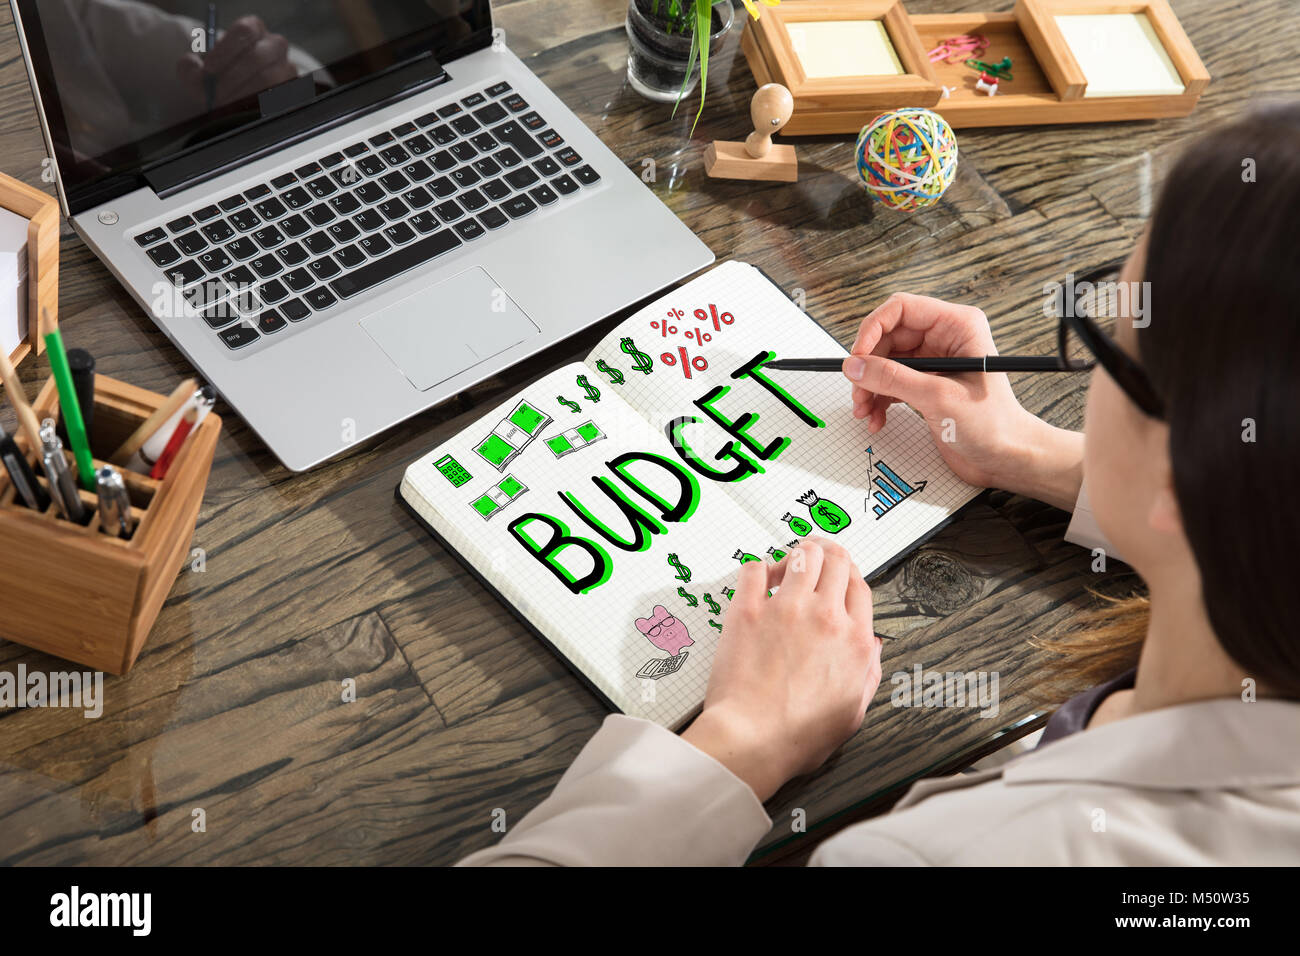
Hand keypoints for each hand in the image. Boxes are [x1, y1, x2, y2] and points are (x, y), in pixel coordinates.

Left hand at [177, 16, 296, 108]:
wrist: (231, 98)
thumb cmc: (215, 79)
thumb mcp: (195, 70)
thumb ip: (188, 67)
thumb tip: (197, 71)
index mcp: (252, 29)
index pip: (244, 30)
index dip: (225, 51)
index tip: (208, 71)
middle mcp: (275, 45)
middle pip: (258, 57)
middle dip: (232, 78)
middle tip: (215, 95)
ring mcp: (288, 68)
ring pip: (269, 80)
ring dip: (243, 95)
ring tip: (225, 106)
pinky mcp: (294, 91)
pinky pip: (278, 99)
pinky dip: (255, 107)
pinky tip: (240, 113)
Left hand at [681, 539, 880, 801]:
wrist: (753, 739)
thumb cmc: (798, 735)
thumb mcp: (853, 712)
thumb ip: (868, 673)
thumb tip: (873, 647)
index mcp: (854, 641)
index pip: (860, 585)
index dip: (851, 573)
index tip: (841, 572)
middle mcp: (825, 617)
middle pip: (835, 561)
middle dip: (829, 552)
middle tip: (819, 552)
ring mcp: (786, 609)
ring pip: (801, 555)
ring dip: (799, 552)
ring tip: (792, 560)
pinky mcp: (748, 610)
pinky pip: (755, 569)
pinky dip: (760, 566)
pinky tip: (761, 576)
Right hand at [841, 293, 1082, 509]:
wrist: (1007, 458)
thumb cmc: (992, 424)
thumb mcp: (937, 398)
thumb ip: (892, 379)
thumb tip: (855, 366)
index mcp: (957, 326)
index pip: (902, 309)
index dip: (874, 329)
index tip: (857, 356)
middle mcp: (944, 339)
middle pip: (888, 337)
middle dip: (868, 365)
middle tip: (857, 389)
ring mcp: (934, 362)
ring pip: (885, 362)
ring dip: (869, 386)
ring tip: (863, 409)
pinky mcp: (926, 385)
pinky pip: (890, 383)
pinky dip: (878, 400)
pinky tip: (876, 418)